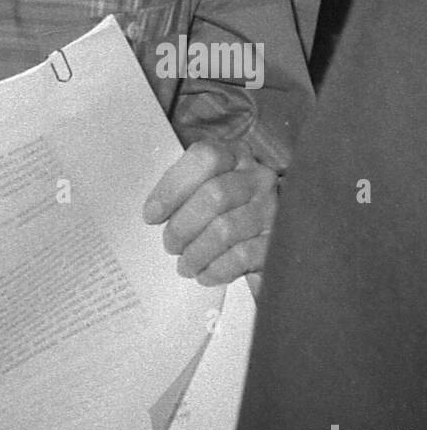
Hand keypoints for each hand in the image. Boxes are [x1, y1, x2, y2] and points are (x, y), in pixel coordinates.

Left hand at [142, 141, 277, 285]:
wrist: (266, 239)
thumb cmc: (224, 210)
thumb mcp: (203, 188)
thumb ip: (182, 190)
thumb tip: (153, 213)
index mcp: (235, 155)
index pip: (205, 158)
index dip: (173, 187)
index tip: (151, 215)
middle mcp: (257, 177)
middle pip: (214, 195)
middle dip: (183, 226)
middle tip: (170, 245)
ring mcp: (272, 209)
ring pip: (225, 229)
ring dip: (196, 253)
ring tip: (184, 265)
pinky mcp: (278, 242)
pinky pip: (241, 256)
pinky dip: (216, 269)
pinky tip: (205, 274)